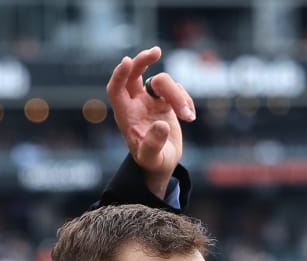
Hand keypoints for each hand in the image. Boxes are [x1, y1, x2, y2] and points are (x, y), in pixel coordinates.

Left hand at [106, 47, 195, 198]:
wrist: (162, 163)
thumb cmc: (152, 162)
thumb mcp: (152, 157)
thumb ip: (154, 144)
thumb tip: (161, 125)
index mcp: (125, 115)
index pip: (116, 90)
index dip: (119, 75)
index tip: (127, 61)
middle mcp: (135, 104)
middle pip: (134, 74)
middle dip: (143, 61)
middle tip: (156, 51)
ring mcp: (151, 101)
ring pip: (162, 82)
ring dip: (178, 96)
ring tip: (187, 117)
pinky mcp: (166, 101)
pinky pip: (177, 90)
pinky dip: (186, 100)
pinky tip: (190, 117)